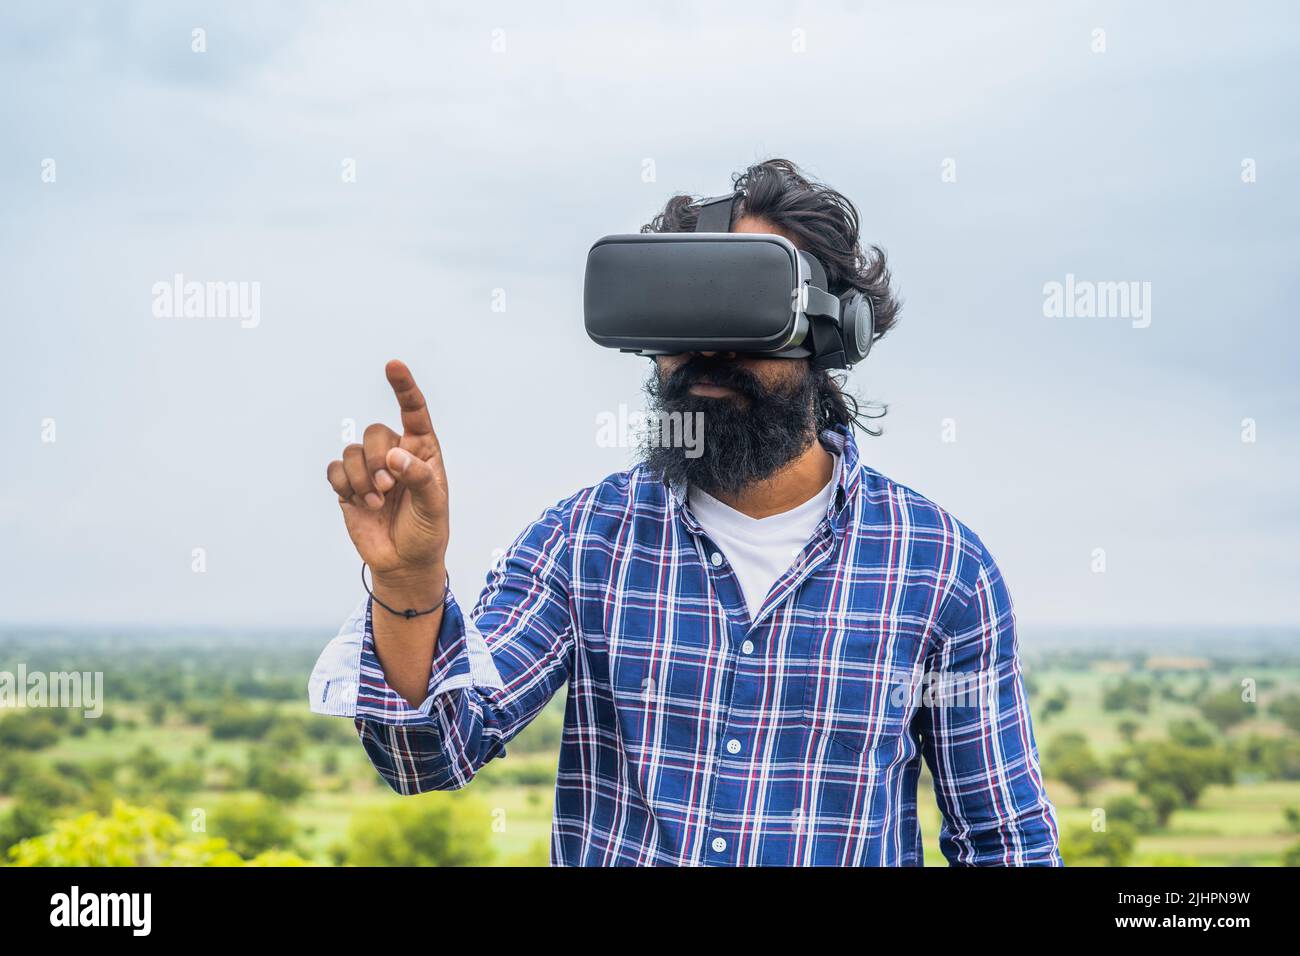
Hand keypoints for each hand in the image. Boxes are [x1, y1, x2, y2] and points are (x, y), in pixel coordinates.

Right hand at [326, 360, 448, 600]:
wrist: (404, 562)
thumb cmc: (427, 531)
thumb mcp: (434, 506)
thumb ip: (419, 477)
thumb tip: (393, 457)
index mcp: (422, 450)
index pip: (413, 411)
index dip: (403, 387)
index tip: (393, 365)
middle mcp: (394, 453)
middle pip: (375, 432)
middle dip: (376, 460)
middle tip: (389, 489)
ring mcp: (369, 469)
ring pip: (352, 451)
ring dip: (361, 479)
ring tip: (378, 503)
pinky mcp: (348, 486)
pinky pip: (335, 470)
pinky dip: (345, 486)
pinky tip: (359, 503)